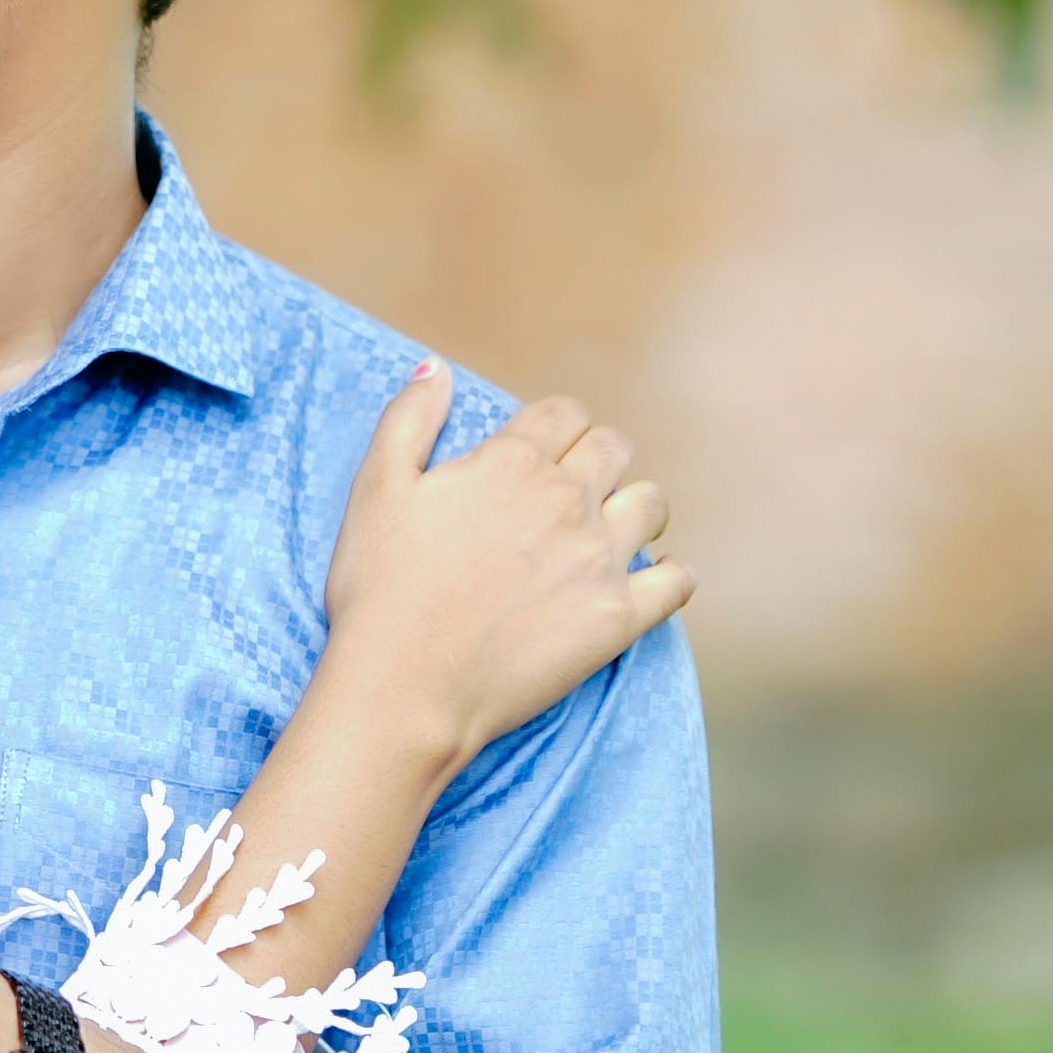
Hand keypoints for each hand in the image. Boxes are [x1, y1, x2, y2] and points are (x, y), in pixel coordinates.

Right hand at [319, 361, 692, 790]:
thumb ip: (409, 417)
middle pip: (614, 449)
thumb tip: (436, 366)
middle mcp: (565, 499)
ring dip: (638, 508)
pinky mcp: (618, 617)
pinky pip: (677, 581)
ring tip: (618, 529)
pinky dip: (672, 576)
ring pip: (652, 504)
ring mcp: (598, 558)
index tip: (548, 448)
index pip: (565, 413)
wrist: (404, 686)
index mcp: (511, 462)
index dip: (558, 426)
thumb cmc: (380, 589)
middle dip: (600, 458)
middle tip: (581, 489)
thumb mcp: (376, 489)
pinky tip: (653, 580)